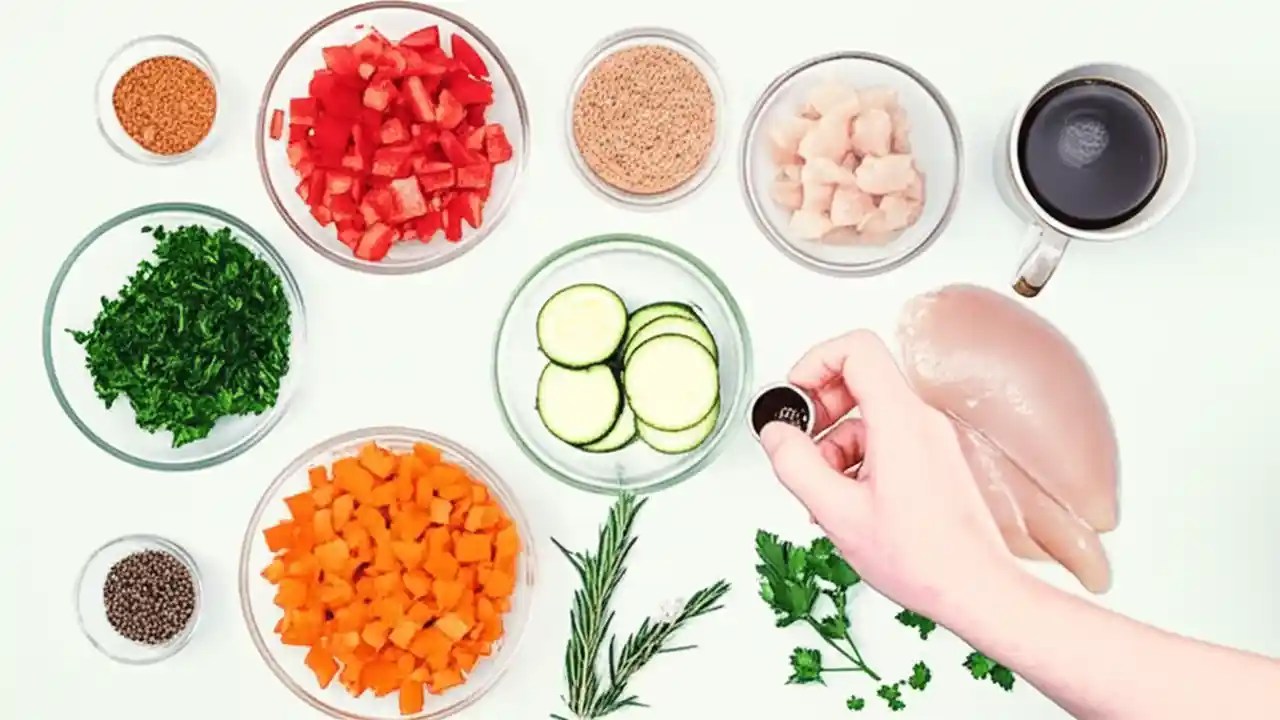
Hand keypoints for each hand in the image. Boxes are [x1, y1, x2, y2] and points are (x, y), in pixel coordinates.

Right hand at [759, 330, 1016, 620]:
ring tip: (826, 494)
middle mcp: (920, 421)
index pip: (857, 349)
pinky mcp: (932, 461)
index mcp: (900, 421)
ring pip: (866, 418)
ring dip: (834, 447)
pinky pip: (883, 441)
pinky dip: (856, 462)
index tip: (795, 397)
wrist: (976, 590)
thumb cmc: (922, 559)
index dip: (815, 362)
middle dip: (819, 410)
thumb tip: (775, 433)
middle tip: (802, 446)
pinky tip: (847, 504)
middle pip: (859, 379)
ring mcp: (929, 440)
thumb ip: (796, 465)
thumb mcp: (837, 513)